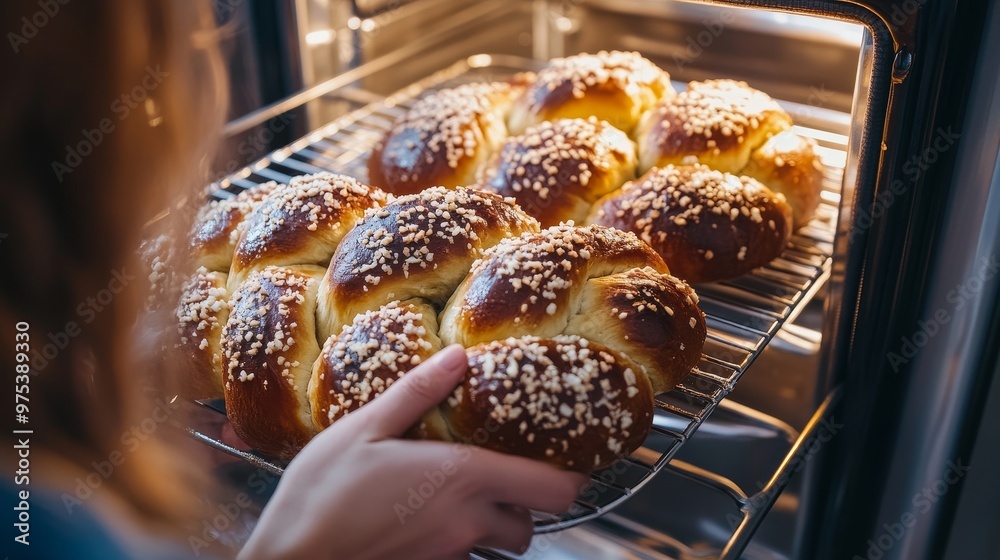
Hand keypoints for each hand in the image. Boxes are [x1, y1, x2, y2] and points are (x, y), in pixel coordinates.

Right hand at [239, 344, 586, 559]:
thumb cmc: (320, 497)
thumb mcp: (364, 429)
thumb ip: (417, 393)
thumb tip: (458, 357)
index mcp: (463, 478)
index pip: (554, 490)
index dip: (569, 479)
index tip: (562, 462)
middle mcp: (467, 523)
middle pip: (530, 526)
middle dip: (523, 506)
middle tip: (497, 477)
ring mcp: (449, 554)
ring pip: (496, 547)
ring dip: (491, 526)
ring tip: (454, 498)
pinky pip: (461, 558)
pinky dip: (455, 542)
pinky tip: (421, 520)